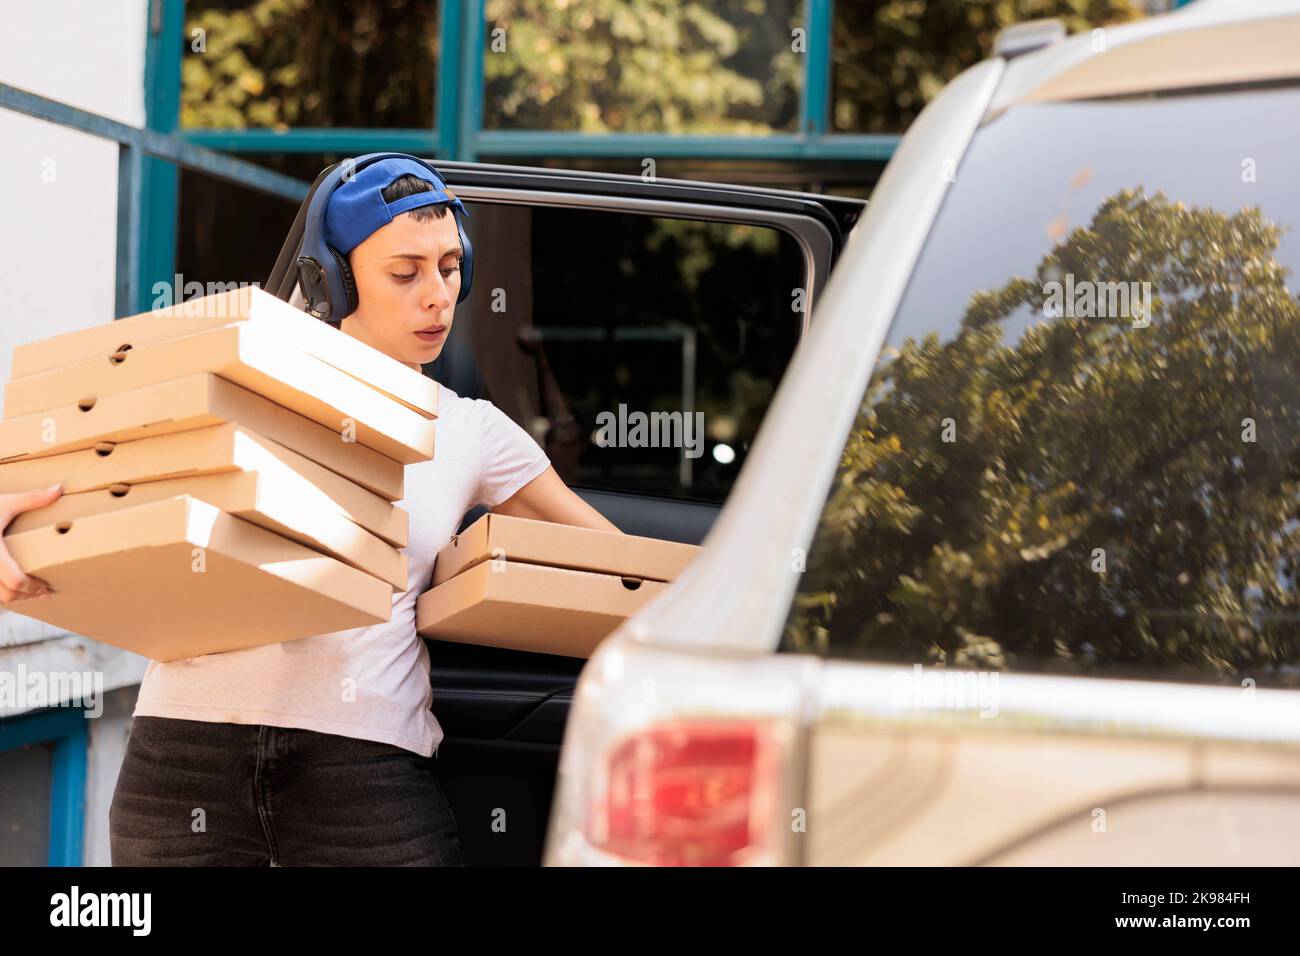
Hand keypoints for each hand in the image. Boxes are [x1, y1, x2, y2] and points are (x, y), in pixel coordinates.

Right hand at [0, 483, 63, 602]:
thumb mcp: (3, 503)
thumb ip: (31, 499)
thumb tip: (59, 489)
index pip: (15, 580)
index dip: (32, 587)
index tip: (47, 587)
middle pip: (7, 594)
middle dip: (27, 595)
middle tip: (44, 592)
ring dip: (14, 597)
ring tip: (30, 592)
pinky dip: (0, 592)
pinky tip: (10, 586)